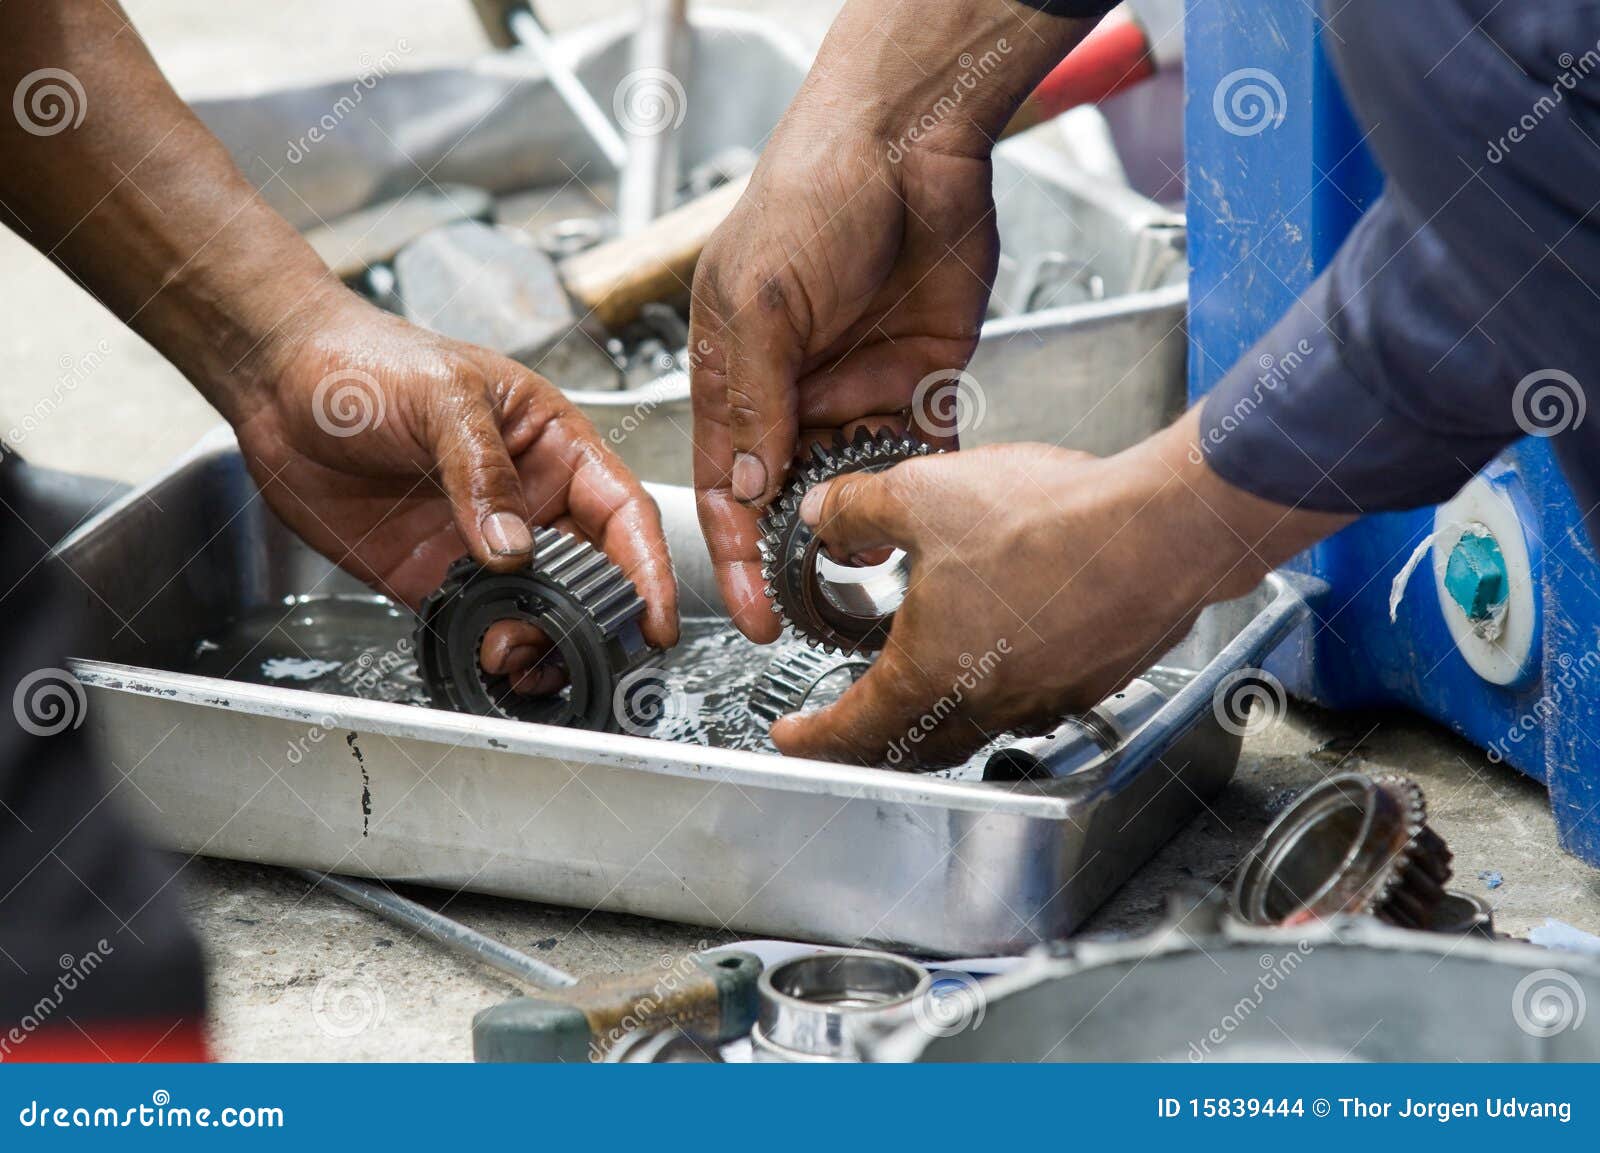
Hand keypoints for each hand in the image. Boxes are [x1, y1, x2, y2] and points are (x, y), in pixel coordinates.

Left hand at [234, 290, 677, 691]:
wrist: (277, 381)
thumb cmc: (368, 361)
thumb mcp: (442, 398)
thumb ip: (481, 471)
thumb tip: (513, 547)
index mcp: (554, 446)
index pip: (624, 514)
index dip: (648, 569)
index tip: (654, 619)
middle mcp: (528, 500)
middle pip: (591, 575)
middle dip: (593, 622)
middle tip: (579, 653)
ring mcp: (482, 543)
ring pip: (538, 610)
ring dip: (539, 642)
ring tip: (513, 656)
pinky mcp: (433, 575)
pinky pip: (475, 623)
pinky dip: (486, 648)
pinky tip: (481, 656)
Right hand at [689, 124, 995, 641]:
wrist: (915, 138)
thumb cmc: (815, 191)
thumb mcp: (763, 298)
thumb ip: (755, 399)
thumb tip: (750, 488)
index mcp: (735, 370)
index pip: (728, 483)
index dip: (736, 551)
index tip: (752, 611)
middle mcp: (793, 388)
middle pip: (789, 494)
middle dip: (800, 553)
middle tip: (819, 605)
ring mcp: (857, 385)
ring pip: (855, 481)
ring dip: (864, 522)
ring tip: (875, 562)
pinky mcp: (920, 377)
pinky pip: (919, 450)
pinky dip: (923, 485)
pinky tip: (929, 514)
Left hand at [770, 409, 1349, 767]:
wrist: (1162, 528)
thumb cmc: (1049, 520)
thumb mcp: (923, 496)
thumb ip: (859, 510)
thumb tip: (822, 514)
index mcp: (931, 673)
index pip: (852, 730)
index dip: (812, 737)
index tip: (791, 738)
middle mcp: (989, 702)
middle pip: (915, 745)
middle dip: (873, 739)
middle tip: (849, 722)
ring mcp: (1047, 697)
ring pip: (976, 725)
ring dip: (939, 712)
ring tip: (922, 676)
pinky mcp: (1094, 678)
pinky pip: (1030, 700)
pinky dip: (998, 687)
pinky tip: (1002, 641)